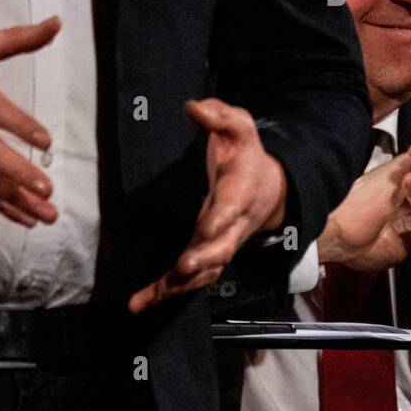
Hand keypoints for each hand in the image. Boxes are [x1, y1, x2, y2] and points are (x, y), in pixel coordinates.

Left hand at [128, 98, 286, 313]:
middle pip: (222, 248)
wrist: (269, 190)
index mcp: (240, 191)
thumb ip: (220, 116)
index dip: (220, 220)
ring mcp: (221, 244)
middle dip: (202, 259)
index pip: (232, 207)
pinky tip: (141, 303)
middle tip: (182, 268)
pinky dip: (166, 293)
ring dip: (177, 287)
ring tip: (146, 299)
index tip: (205, 229)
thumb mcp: (240, 127)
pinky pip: (190, 279)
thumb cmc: (246, 156)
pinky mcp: (206, 255)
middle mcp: (232, 224)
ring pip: (204, 271)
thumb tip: (192, 108)